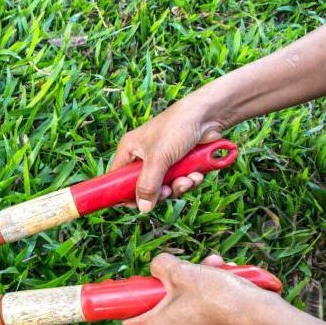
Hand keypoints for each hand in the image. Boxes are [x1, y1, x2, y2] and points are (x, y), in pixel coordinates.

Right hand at [110, 97, 225, 212]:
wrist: (208, 116)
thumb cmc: (176, 128)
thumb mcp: (158, 158)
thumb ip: (148, 185)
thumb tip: (143, 208)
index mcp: (129, 151)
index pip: (117, 178)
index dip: (123, 193)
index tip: (135, 205)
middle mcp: (144, 157)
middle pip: (143, 187)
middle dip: (159, 192)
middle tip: (167, 191)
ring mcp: (163, 161)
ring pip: (164, 187)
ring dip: (178, 187)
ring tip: (188, 179)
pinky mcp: (180, 164)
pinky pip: (180, 182)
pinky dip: (189, 181)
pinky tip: (196, 174)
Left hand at [122, 253, 281, 324]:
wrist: (261, 318)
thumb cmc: (218, 298)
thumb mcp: (181, 271)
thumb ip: (160, 265)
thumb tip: (157, 266)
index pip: (127, 322)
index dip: (127, 302)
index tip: (133, 286)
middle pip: (156, 305)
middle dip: (169, 280)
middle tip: (178, 268)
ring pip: (181, 300)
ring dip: (193, 278)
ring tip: (210, 265)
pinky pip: (199, 305)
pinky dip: (207, 288)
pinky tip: (222, 271)